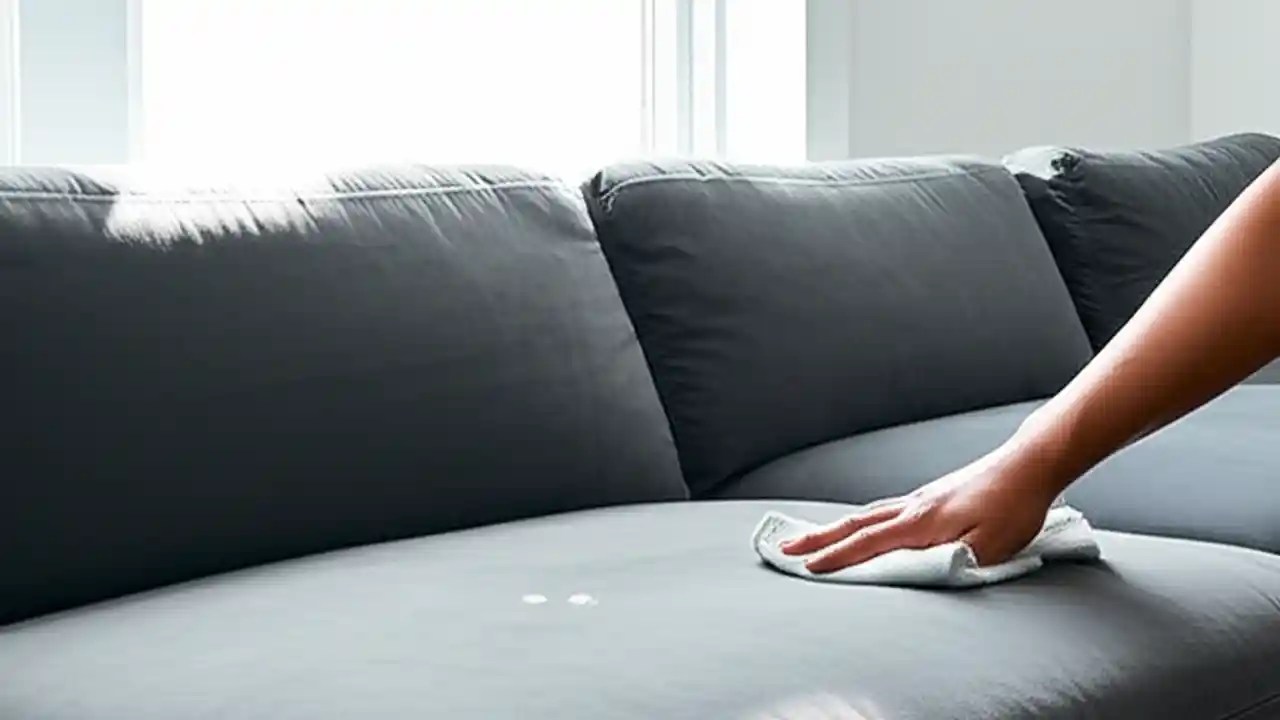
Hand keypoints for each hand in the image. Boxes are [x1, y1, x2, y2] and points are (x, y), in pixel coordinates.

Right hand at [779, 450, 1059, 572]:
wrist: (1028, 464)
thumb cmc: (1013, 508)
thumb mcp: (989, 547)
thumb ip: (952, 562)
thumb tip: (918, 574)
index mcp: (922, 523)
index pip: (869, 543)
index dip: (837, 558)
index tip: (806, 568)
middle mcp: (912, 507)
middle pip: (855, 524)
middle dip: (817, 538)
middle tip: (784, 548)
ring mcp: (919, 498)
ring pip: (866, 515)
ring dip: (834, 528)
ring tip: (810, 537)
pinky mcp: (930, 495)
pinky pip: (883, 510)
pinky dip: (860, 520)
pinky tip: (860, 525)